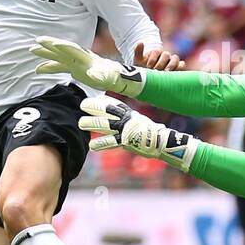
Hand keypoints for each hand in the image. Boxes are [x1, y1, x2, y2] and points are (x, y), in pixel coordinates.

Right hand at [30, 36, 146, 96]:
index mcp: (86, 57)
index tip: (55, 44)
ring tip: (32, 50)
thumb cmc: (110, 76)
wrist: (113, 76)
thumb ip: (99, 75)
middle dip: (50, 44)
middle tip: (38, 41)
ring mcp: (74, 61)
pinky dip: (48, 67)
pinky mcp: (72, 67)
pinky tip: (37, 70)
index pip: (73, 50)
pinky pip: (58, 66)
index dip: (64, 47)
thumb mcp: (106, 76)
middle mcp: (78, 57)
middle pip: (62, 49)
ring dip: (46, 53)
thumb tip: (94, 76)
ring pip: (57, 55)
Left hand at [78, 95, 197, 171]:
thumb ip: (130, 120)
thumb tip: (123, 118)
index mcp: (130, 114)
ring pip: (105, 124)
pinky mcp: (126, 141)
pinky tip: (92, 145)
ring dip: (92, 123)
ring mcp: (126, 130)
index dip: (103, 102)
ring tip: (81, 123)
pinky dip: (101, 144)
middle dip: (94, 108)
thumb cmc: (152, 134)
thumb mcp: (140, 122)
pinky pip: (111, 142)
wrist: (162, 142)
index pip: (115, 105)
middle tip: (82, 105)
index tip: (94, 99)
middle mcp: (127, 120)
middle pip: (107, 111)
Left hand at [133, 41, 184, 71]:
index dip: (152, 59)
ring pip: (175, 58)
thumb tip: (141, 42)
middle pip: (166, 55)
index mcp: (156, 52)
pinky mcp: (179, 67)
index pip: (156, 51)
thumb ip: (138, 52)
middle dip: (161, 63)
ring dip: (171, 65)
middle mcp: (165, 55)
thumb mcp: (139, 62)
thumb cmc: (144, 70)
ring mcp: (173, 61)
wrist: (151, 80)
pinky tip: (173, 74)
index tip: (148, 67)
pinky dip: (179, 68)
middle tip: (156, 71)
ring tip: (166, 73)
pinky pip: (182, 65)